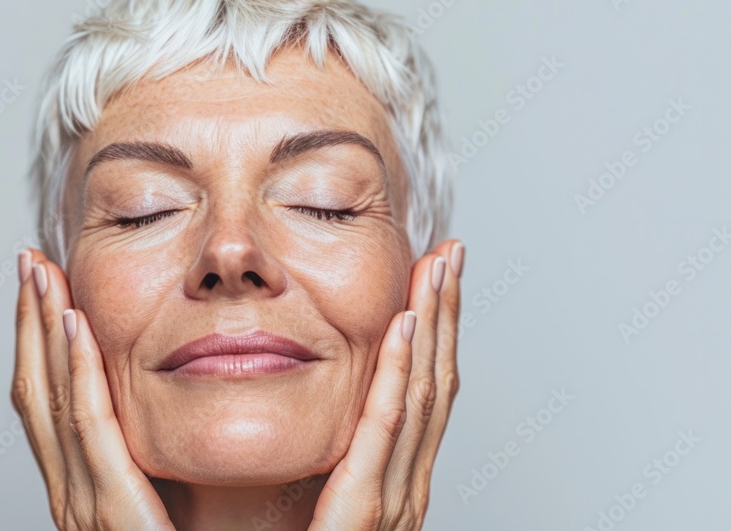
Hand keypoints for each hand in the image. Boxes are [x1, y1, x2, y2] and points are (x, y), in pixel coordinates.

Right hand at [10, 249, 174, 529]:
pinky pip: (88, 432)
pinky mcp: (112, 518)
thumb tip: (176, 416)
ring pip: (52, 401)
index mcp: (91, 493)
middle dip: (30, 324)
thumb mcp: (174, 509)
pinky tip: (72, 324)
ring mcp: (86, 508)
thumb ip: (166, 469)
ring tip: (41, 273)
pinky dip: (75, 374)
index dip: (46, 343)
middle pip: (39, 393)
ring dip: (42, 330)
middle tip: (29, 262)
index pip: (57, 403)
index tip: (50, 289)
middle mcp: (76, 497)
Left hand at [309, 240, 463, 529]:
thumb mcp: (309, 499)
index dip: (431, 331)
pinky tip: (405, 326)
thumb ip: (320, 458)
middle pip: (435, 383)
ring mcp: (393, 500)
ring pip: (423, 396)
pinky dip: (400, 374)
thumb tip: (303, 403)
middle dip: (445, 313)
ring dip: (433, 326)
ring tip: (437, 267)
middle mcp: (403, 486)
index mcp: (390, 480)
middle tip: (451, 251)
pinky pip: (386, 430)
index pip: (421, 391)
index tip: (430, 276)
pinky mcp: (364, 512)